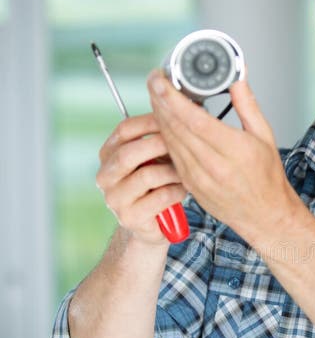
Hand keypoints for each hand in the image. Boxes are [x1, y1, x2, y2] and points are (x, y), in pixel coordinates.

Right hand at [96, 112, 186, 245]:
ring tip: (185, 172)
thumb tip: (180, 112)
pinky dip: (176, 191)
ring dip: (171, 172)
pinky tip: (183, 190)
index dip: (149, 121)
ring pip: (146, 176)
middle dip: (158, 144)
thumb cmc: (156, 186)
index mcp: (108, 155)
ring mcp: (115, 199)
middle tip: (180, 142)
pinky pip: (159, 198)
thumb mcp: (154, 159)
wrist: (152, 225)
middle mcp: (105, 176)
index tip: (172, 116)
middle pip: (128, 153)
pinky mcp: (130, 218)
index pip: (124, 130)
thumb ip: (159, 139)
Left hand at [147, 70, 300, 249]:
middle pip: (177, 128)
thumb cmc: (266, 177)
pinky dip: (164, 135)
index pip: (194, 120)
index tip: (161, 80)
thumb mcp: (264, 136)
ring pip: (170, 140)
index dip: (173, 98)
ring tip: (156, 94)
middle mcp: (213, 165)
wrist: (263, 215)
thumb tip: (237, 75)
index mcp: (234, 150)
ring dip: (159, 115)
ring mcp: (198, 177)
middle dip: (161, 100)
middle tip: (154, 79)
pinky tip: (162, 120)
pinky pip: (171, 155)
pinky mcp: (190, 184)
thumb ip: (247, 104)